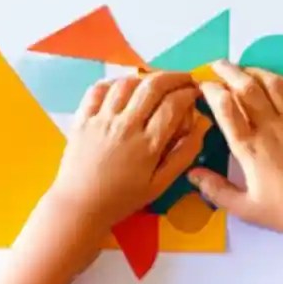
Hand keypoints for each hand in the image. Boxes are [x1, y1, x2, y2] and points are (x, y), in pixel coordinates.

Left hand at [44, 71, 200, 231]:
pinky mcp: (82, 119)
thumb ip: (183, 155)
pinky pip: (98, 90)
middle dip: (174, 77)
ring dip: (145, 77)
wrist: (79, 206)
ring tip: (156, 82)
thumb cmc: (123, 198)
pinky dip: (113, 82)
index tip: (196, 92)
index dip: (189, 93)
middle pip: (153, 86)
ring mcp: (101, 120)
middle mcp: (125, 126)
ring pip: (126, 83)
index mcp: (148, 144)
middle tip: (184, 79)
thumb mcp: (160, 184)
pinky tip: (123, 87)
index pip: (173, 105)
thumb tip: (202, 125)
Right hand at [189, 61, 282, 235]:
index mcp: (249, 148)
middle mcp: (270, 128)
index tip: (203, 85)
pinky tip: (277, 80)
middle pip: (247, 88)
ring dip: (257, 71)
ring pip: (274, 84)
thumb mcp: (245, 208)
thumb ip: (216, 190)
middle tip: (217, 65)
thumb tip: (192, 174)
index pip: (226, 108)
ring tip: (245, 68)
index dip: (211, 91)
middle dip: (229, 71)